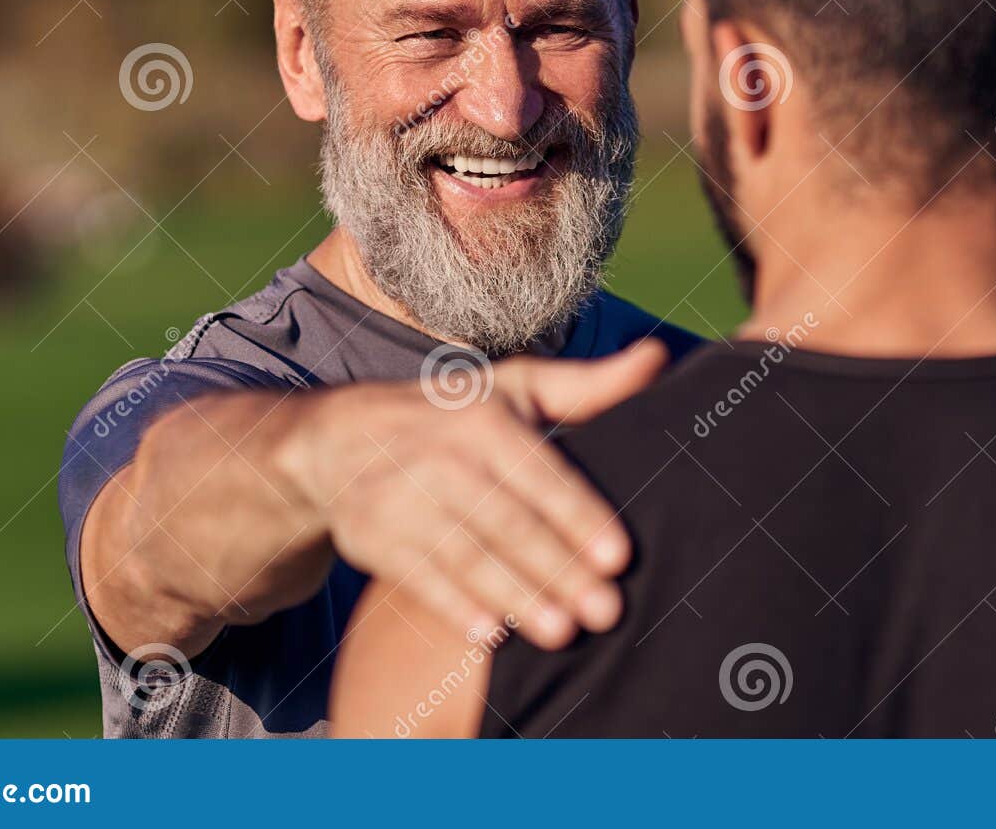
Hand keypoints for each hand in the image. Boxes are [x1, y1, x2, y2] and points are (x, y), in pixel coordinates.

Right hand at [305, 339, 666, 648]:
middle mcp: (441, 458)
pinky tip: (491, 635)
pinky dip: (453, 607)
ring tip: (562, 632)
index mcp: (484, 420)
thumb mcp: (516, 388)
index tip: (619, 556)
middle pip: (508, 522)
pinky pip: (419, 578)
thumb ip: (588, 385)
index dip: (580, 515)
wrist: (338, 439)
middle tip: (607, 611)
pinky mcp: (373, 540)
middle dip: (559, 569)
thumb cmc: (452, 414)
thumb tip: (658, 359)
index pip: (540, 474)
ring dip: (516, 597)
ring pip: (468, 556)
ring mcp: (402, 501)